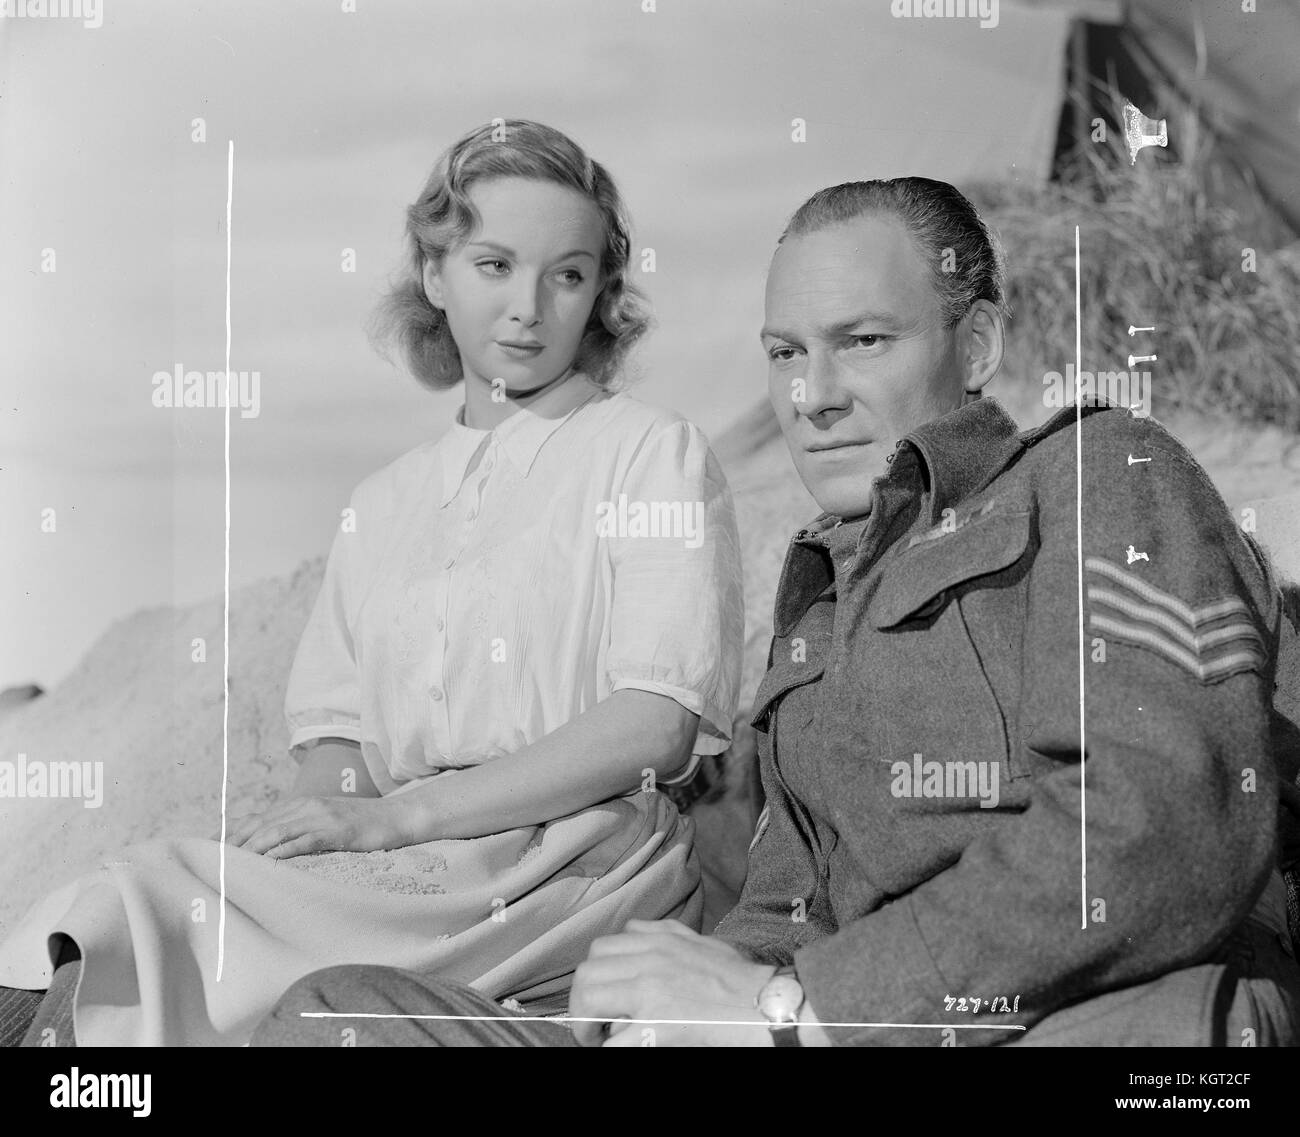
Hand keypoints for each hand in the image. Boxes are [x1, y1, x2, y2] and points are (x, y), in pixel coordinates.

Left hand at [224, 795, 411, 857]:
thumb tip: (271, 847)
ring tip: (230, 866)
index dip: (230, 834)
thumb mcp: (325, 821)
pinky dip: (283, 851)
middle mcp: (305, 806)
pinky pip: (303, 841)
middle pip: (259, 824)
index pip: (256, 818)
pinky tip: (267, 864)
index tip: (207, 850)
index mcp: (299, 804)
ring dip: (251, 849)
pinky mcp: (336, 830)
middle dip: (232, 844)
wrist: (397, 817)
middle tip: (210, 863)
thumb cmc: (361, 824)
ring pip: (276, 831)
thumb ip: (299, 828)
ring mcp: (320, 817)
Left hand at [569, 919, 777, 1046]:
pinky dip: (610, 1047)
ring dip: (585, 1025)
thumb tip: (634, 934)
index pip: (601, 947)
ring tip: (598, 1039)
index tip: (603, 997)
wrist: (770, 1004)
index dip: (595, 975)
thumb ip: (665, 934)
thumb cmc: (742, 979)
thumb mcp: (701, 941)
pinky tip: (622, 1048)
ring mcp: (650, 992)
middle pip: (586, 973)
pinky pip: (612, 1040)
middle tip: (593, 1024)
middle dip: (582, 1001)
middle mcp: (649, 960)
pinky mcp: (658, 1025)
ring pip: (587, 1001)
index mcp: (658, 939)